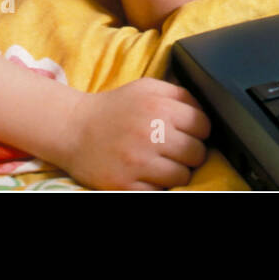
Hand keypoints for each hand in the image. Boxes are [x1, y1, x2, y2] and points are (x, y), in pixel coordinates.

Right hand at [57, 78, 210, 189]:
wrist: (73, 129)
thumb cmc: (115, 108)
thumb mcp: (147, 88)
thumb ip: (178, 93)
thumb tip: (205, 110)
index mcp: (158, 106)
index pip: (203, 125)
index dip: (200, 130)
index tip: (190, 133)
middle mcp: (150, 132)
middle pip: (196, 152)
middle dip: (191, 153)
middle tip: (177, 150)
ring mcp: (137, 161)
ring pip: (182, 176)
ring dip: (177, 172)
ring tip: (163, 163)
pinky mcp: (125, 184)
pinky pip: (160, 191)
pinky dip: (158, 185)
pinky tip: (148, 174)